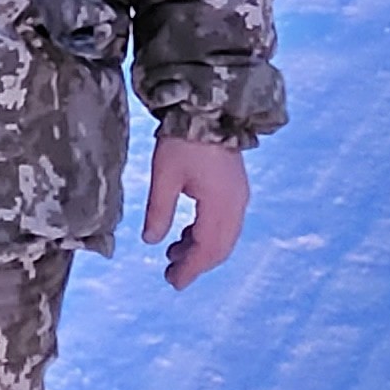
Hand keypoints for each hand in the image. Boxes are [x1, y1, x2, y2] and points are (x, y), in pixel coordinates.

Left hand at [142, 132, 246, 289]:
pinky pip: (225, 222)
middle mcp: (235, 205)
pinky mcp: (235, 187)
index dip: (190, 269)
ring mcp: (239, 196)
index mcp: (220, 205)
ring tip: (173, 253)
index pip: (207, 249)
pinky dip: (207, 233)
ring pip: (224, 236)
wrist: (207, 108)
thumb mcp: (164, 175)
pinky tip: (188, 233)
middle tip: (171, 273)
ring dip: (201, 248)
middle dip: (196, 263)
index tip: (172, 282)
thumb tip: (150, 241)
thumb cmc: (183, 139)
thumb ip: (159, 210)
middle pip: (220, 247)